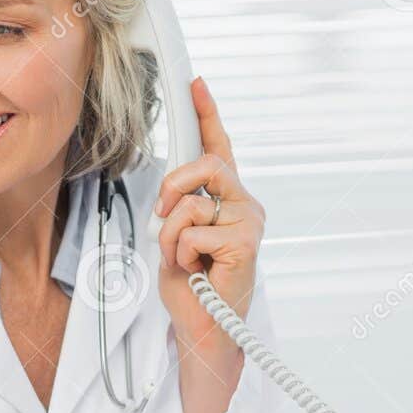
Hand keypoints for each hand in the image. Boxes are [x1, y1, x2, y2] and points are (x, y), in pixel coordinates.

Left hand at [152, 76, 264, 412]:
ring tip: (184, 261)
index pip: (219, 149)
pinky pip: (193, 230)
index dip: (208, 115)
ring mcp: (249, 221)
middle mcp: (245, 205)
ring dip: (171, 235)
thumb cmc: (193, 287)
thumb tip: (170, 195)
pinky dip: (180, 252)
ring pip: (191, 204)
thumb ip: (177, 208)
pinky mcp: (246, 240)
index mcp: (228, 200)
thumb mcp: (176, 237)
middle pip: (206, 165)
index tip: (197, 84)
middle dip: (174, 186)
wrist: (206, 328)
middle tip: (163, 214)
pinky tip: (197, 272)